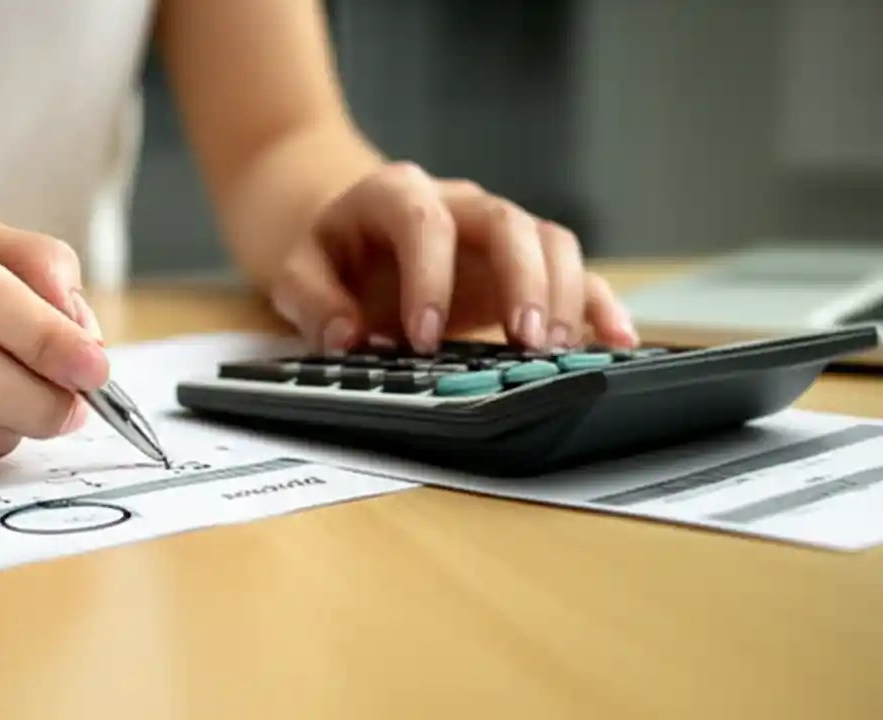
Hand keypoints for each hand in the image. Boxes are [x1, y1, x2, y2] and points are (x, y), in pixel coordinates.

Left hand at [268, 162, 637, 353]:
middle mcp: (458, 203)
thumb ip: (312, 300)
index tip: (422, 337)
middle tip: (523, 342)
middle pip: (507, 223)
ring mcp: (497, 229)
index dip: (429, 276)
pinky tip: (615, 341)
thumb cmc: (332, 250)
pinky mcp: (523, 263)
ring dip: (562, 295)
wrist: (354, 232)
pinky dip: (597, 304)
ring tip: (554, 352)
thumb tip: (346, 336)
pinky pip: (573, 272)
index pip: (424, 222)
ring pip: (549, 241)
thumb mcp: (299, 269)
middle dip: (522, 281)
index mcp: (397, 194)